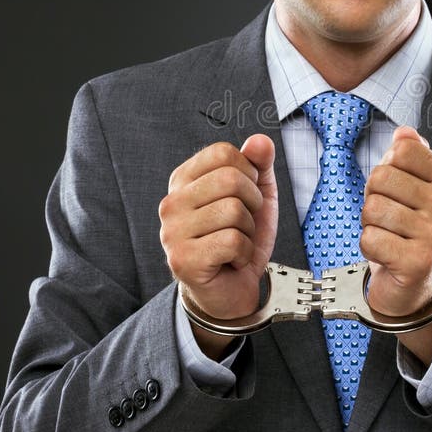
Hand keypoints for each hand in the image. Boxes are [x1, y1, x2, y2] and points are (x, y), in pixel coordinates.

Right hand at [159, 135, 277, 355]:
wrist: (230, 290)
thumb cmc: (240, 239)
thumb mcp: (257, 196)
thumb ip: (259, 164)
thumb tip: (259, 141)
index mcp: (184, 180)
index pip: (223, 153)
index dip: (248, 173)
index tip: (245, 196)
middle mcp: (171, 203)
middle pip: (231, 179)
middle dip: (252, 204)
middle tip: (243, 225)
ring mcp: (172, 232)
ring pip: (234, 211)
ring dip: (249, 232)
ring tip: (236, 244)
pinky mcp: (182, 260)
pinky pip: (233, 241)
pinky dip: (245, 253)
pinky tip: (232, 261)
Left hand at [361, 126, 431, 324]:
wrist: (418, 284)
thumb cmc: (411, 230)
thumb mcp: (415, 188)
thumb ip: (411, 156)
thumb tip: (404, 132)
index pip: (401, 151)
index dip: (386, 169)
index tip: (396, 191)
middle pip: (381, 177)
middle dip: (373, 197)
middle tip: (389, 218)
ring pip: (372, 208)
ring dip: (370, 224)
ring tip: (389, 236)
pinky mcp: (417, 262)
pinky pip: (370, 239)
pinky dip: (369, 247)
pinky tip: (387, 254)